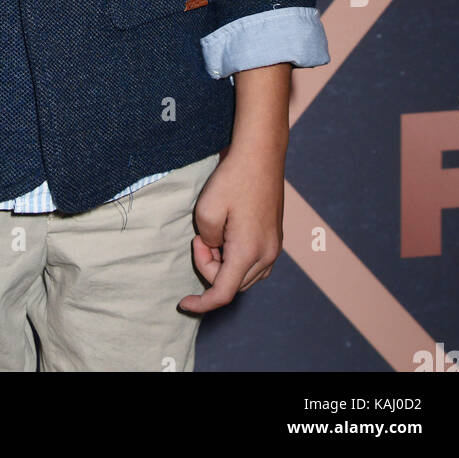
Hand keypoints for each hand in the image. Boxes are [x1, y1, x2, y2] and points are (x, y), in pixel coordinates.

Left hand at [177, 143, 284, 312]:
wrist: (260, 154)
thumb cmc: (233, 179)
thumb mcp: (205, 211)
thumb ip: (207, 243)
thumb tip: (215, 250)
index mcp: (248, 252)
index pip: (222, 293)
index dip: (201, 304)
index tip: (183, 303)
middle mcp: (267, 255)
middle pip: (232, 284)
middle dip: (210, 268)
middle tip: (199, 237)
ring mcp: (274, 247)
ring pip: (244, 276)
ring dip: (224, 264)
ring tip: (213, 233)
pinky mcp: (275, 237)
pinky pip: (255, 263)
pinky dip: (237, 258)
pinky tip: (227, 235)